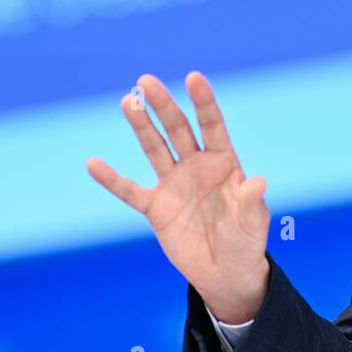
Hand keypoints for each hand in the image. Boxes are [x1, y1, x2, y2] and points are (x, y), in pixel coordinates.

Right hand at [86, 72, 270, 323]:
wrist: (226, 273)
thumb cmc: (246, 243)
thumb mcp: (254, 224)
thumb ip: (252, 202)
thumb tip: (258, 182)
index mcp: (224, 163)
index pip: (212, 125)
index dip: (203, 102)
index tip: (193, 78)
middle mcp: (196, 167)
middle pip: (178, 129)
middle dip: (164, 105)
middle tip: (146, 81)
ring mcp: (174, 185)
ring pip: (154, 149)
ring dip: (140, 126)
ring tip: (126, 102)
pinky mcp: (156, 208)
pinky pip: (130, 191)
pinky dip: (112, 179)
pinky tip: (93, 163)